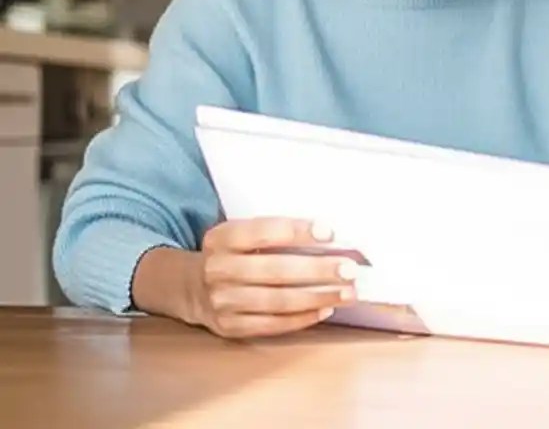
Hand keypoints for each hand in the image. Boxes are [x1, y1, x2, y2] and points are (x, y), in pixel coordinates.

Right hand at [188, 218, 358, 338]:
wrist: (190, 288)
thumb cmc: (231, 255)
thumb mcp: (241, 235)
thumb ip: (275, 234)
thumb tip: (329, 237)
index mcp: (222, 238)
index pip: (263, 231)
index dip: (297, 231)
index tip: (330, 231)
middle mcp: (218, 269)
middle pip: (275, 270)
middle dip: (317, 270)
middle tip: (350, 269)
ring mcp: (222, 301)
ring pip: (278, 300)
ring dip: (318, 297)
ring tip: (348, 293)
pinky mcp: (229, 326)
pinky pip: (272, 324)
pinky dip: (303, 318)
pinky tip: (326, 310)